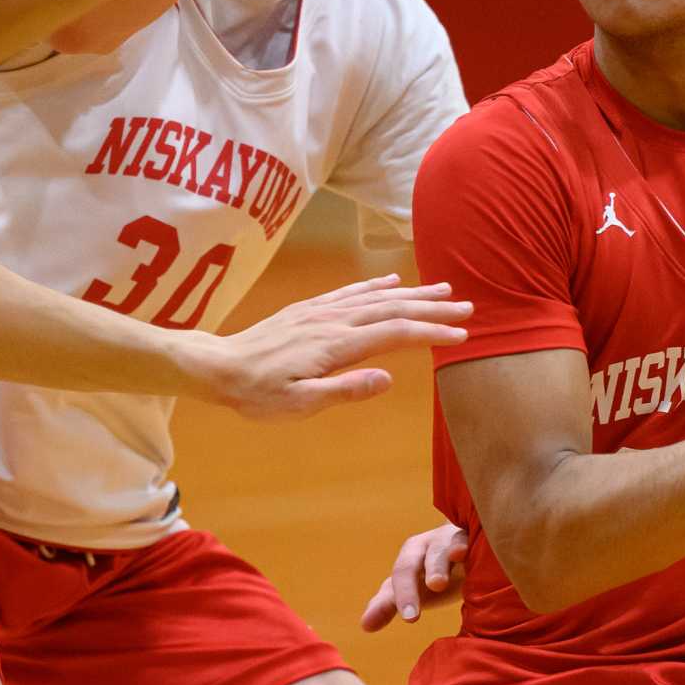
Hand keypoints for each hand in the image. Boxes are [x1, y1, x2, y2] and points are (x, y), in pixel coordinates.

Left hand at [199, 274, 470, 419]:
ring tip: (443, 288)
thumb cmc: (257, 393)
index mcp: (335, 345)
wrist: (217, 367)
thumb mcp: (299, 404)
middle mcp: (333, 321)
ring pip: (376, 296)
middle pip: (393, 308)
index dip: (431, 332)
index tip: (460, 335)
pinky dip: (376, 284)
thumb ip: (344, 390)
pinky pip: (351, 291)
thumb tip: (387, 378)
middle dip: (433, 307)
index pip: (395, 334)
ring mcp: (321, 312)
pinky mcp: (309, 310)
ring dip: (413, 292)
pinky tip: (392, 281)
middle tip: (467, 306)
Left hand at [361, 523, 468, 630]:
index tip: (408, 619)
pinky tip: (464, 552)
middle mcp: (428, 546)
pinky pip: (472, 537)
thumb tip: (364, 626)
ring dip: (436, 564)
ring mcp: (453, 538)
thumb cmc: (437, 572)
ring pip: (440, 548)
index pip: (399, 578)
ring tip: (436, 583)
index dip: (402, 597)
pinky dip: (466, 544)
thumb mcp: (415, 589)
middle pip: (411, 564)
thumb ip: (390, 604)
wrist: (472, 546)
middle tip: (409, 615)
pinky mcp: (478, 534)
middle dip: (410, 588)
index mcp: (411, 558)